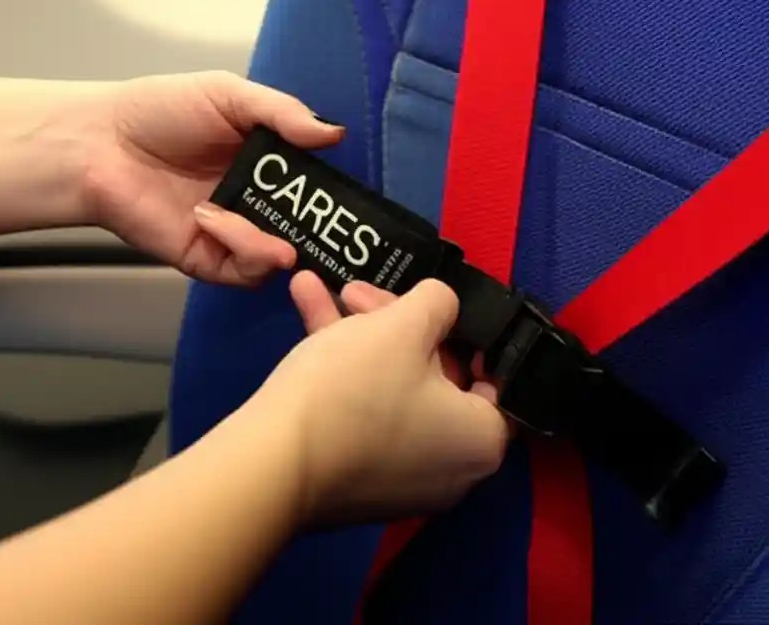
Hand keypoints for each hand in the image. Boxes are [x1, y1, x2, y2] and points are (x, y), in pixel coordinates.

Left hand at [82, 71, 343, 284]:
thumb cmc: (158, 110)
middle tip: (330, 227)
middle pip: (305, 229)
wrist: (99, 143)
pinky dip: (244, 249)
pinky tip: (221, 221)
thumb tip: (335, 132)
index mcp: (266, 164)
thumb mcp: (228, 96)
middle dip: (320, 232)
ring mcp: (233, 234)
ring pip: (280, 257)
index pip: (313, 188)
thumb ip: (282, 114)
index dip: (334, 196)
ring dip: (280, 244)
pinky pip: (244, 269)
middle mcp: (255, 203)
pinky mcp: (207, 259)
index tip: (351, 199)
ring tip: (274, 234)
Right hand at [247, 272, 511, 524]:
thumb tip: (443, 306)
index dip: (470, 336)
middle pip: (436, 378)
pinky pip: (363, 413)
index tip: (439, 309)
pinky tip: (307, 307)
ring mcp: (400, 480)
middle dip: (395, 324)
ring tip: (326, 289)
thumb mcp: (403, 325)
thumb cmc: (355, 390)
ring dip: (359, 335)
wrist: (272, 462)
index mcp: (482, 440)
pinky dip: (341, 370)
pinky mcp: (355, 479)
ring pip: (390, 388)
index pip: (496, 382)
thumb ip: (438, 303)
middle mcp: (452, 470)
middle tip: (360, 293)